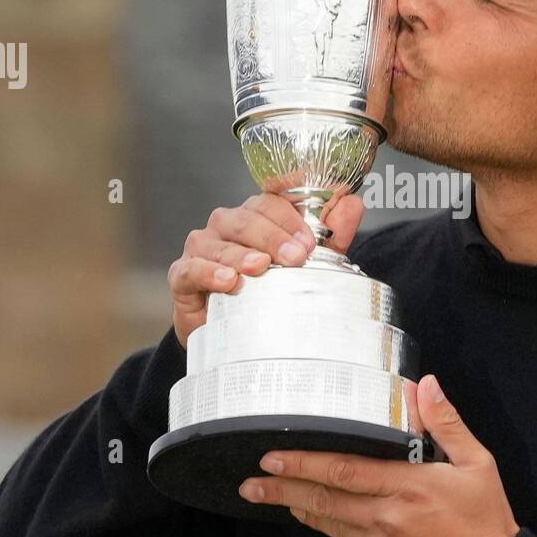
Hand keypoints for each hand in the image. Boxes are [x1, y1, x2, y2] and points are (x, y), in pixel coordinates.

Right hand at [168, 192, 365, 348]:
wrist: (229, 335)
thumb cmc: (266, 292)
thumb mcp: (305, 266)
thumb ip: (329, 236)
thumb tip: (353, 203)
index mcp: (255, 216)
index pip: (271, 201)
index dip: (291, 217)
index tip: (311, 239)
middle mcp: (226, 224)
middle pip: (247, 217)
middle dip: (274, 236)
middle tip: (296, 257)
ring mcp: (202, 247)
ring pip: (220, 241)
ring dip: (242, 253)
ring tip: (261, 267)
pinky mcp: (182, 275)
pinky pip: (191, 268)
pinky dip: (208, 272)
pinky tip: (227, 280)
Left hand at [238, 374, 520, 536]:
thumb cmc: (488, 525)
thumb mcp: (477, 465)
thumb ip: (446, 424)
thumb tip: (426, 387)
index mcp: (408, 487)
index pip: (342, 470)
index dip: (302, 463)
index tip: (273, 458)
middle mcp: (387, 521)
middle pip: (322, 501)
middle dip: (282, 490)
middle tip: (252, 484)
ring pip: (333, 527)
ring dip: (305, 512)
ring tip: (282, 500)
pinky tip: (346, 527)